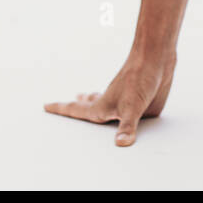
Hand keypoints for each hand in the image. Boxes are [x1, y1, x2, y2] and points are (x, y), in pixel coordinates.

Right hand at [44, 51, 175, 145]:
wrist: (156, 58)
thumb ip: (127, 126)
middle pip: (87, 107)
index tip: (46, 105)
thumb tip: (121, 144)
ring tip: (83, 97)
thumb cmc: (140, 78)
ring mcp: (124, 102)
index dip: (61, 109)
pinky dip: (118, 111)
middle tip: (60, 106)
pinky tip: (123, 110)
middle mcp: (111, 104)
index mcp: (103, 106)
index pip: (77, 110)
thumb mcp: (133, 106)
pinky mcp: (140, 103)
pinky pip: (125, 111)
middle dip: (74, 107)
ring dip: (93, 103)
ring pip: (104, 105)